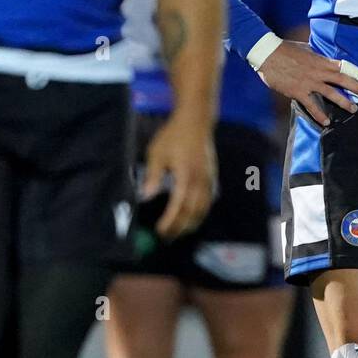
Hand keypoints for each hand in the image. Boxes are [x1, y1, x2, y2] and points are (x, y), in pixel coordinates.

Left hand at [141, 109, 216, 240]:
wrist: (197, 121)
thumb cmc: (174, 135)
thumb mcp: (157, 153)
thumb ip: (153, 176)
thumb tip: (145, 197)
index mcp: (186, 175)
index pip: (179, 206)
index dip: (170, 221)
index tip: (160, 230)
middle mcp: (200, 180)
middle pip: (193, 212)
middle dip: (180, 227)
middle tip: (166, 237)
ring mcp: (208, 179)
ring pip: (203, 209)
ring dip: (191, 223)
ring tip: (178, 232)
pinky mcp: (212, 177)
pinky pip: (208, 201)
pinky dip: (200, 213)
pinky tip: (191, 217)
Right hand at [255, 41, 357, 126]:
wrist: (268, 54)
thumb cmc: (285, 49)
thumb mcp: (305, 49)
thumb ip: (316, 55)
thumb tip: (322, 57)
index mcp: (321, 60)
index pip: (345, 67)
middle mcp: (319, 72)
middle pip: (343, 80)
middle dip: (357, 88)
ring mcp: (309, 82)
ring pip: (331, 94)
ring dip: (344, 102)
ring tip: (354, 109)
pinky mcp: (298, 91)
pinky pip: (312, 105)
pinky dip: (319, 114)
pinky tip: (326, 121)